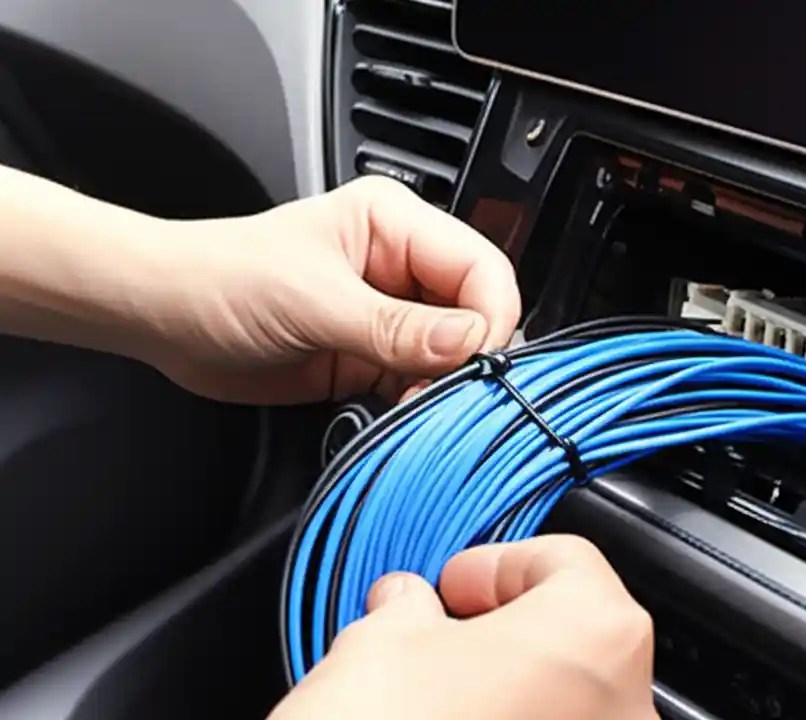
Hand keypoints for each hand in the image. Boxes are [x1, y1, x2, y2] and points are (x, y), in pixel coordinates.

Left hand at [147, 176, 520, 403]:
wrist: (163, 316)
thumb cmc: (220, 279)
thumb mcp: (311, 300)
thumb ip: (394, 327)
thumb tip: (466, 344)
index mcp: (396, 223)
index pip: (480, 267)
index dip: (488, 316)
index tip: (475, 361)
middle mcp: (402, 265)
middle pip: (476, 313)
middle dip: (468, 356)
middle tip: (444, 391)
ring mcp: (391, 314)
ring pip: (455, 354)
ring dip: (444, 385)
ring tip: (415, 405)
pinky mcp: (374, 358)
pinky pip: (422, 384)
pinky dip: (419, 404)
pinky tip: (398, 413)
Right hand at [270, 536, 658, 719]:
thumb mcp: (384, 642)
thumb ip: (410, 606)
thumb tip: (407, 602)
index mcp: (598, 633)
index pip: (564, 561)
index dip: (495, 564)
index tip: (450, 583)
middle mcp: (626, 703)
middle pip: (573, 636)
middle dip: (502, 628)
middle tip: (437, 632)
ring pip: (568, 700)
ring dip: (512, 688)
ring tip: (437, 694)